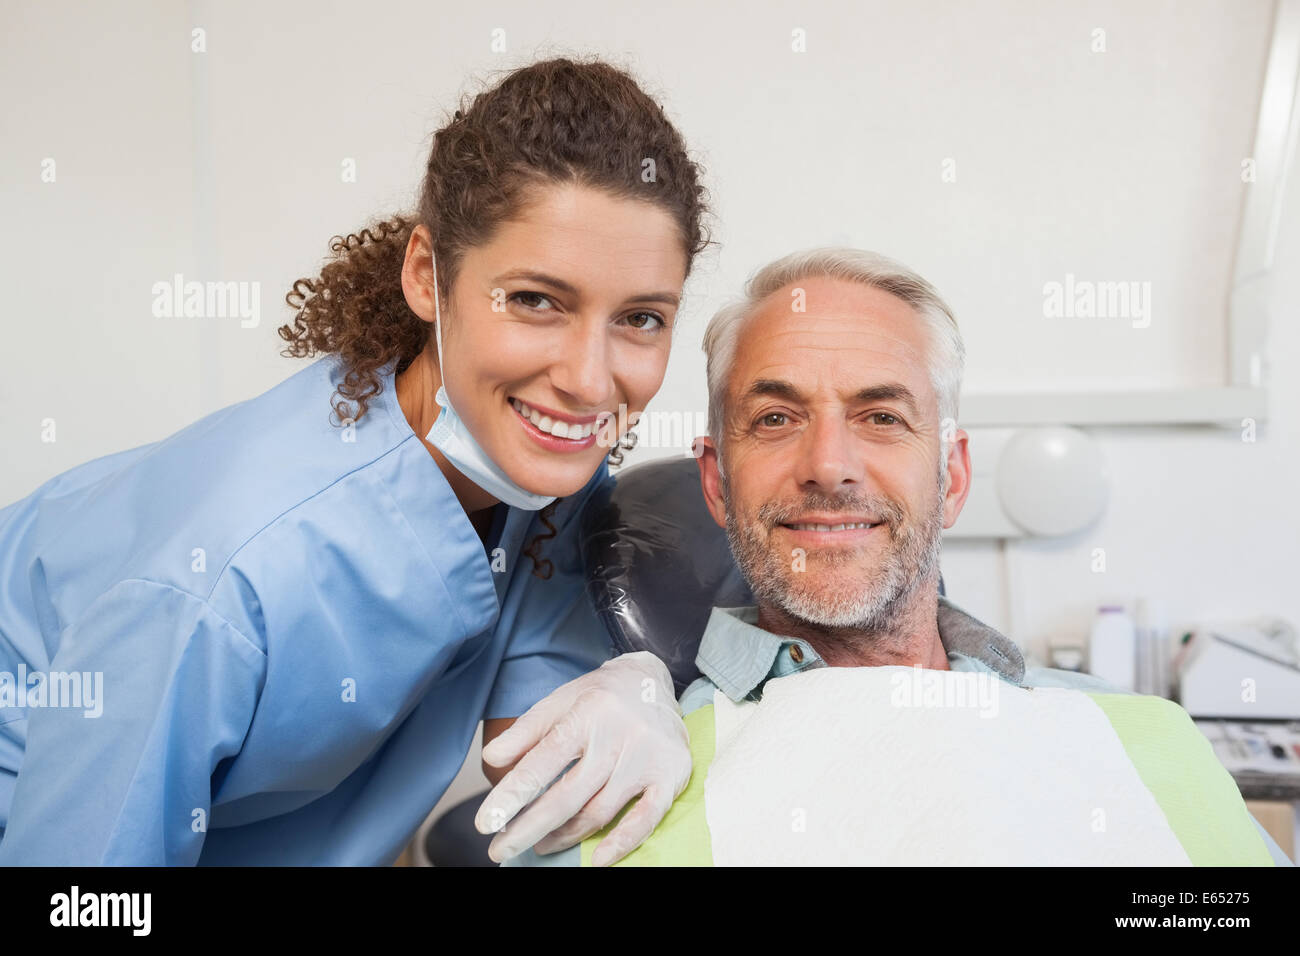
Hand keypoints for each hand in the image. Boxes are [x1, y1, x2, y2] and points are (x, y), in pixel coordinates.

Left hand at [473, 651, 691, 865]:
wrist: (654, 678)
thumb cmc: (599, 696)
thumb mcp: (559, 701)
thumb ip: (525, 731)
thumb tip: (490, 759)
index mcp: (587, 713)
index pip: (542, 761)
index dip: (511, 796)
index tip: (485, 824)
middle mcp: (619, 735)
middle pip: (568, 795)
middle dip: (529, 828)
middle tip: (500, 850)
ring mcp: (647, 757)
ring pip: (600, 811)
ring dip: (565, 836)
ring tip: (538, 846)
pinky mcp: (671, 773)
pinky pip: (647, 817)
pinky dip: (623, 842)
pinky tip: (597, 859)